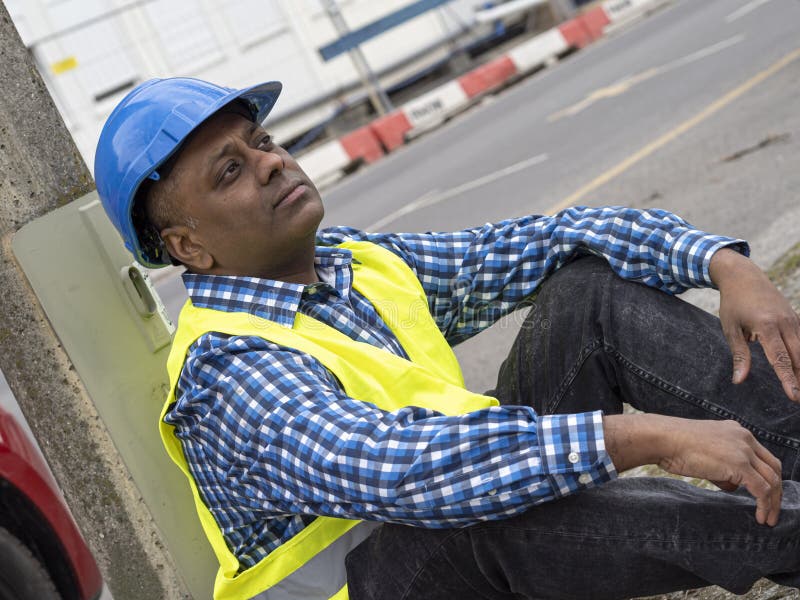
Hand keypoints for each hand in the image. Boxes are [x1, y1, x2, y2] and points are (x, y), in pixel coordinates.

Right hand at [604, 414, 782, 525]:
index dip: (767, 477)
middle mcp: (745, 437)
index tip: (764, 496)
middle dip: (777, 491)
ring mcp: (744, 450)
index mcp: (736, 432)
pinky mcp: (740, 464)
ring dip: (773, 502)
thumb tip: (732, 486)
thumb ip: (722, 467)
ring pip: (773, 480)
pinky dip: (765, 505)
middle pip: (774, 467)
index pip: (762, 456)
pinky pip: (762, 489)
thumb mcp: (704, 452)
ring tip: (767, 519)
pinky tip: (760, 517)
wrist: (663, 439)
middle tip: (772, 510)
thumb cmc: (674, 446)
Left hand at [710, 248, 799, 401]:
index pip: (781, 358)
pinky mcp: (796, 318)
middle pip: (799, 356)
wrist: (743, 276)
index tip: (793, 397)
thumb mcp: (730, 328)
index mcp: (766, 325)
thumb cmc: (733, 303)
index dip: (788, 379)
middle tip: (799, 400)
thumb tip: (739, 381)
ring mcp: (793, 319)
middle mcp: (785, 322)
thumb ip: (739, 355)